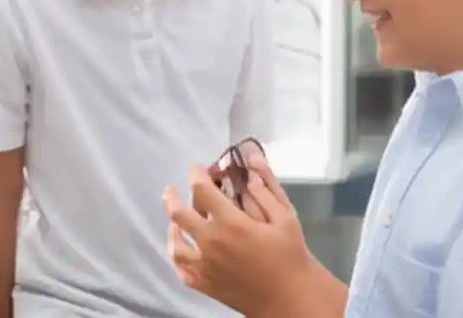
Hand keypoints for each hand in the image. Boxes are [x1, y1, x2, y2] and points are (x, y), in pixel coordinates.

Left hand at [163, 157, 315, 315]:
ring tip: (174, 219)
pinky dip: (177, 256)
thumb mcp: (285, 217)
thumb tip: (250, 163)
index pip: (201, 189)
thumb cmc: (290, 256)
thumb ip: (265, 190)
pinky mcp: (205, 285)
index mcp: (229, 222)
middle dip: (173, 196)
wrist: (289, 299)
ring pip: (175, 243)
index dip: (196, 173)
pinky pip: (181, 269)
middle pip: (178, 213)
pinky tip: (181, 249)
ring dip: (172, 226)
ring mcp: (204, 266)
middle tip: (172, 189)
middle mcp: (210, 242)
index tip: (198, 168)